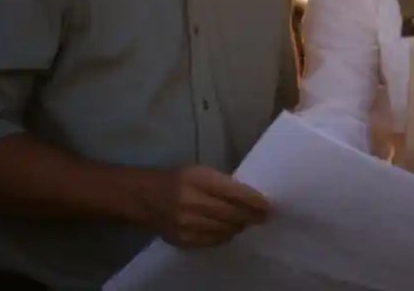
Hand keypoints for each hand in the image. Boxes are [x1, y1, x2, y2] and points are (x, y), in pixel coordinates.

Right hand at [144, 165, 270, 247]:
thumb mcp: (200, 172)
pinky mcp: (182, 239)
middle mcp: (191, 201)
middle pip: (231, 213)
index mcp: (198, 179)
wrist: (146, 198)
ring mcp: (186, 223)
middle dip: (250, 216)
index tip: (267, 205)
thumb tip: (251, 198)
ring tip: (245, 222)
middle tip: (263, 217)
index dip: (253, 200)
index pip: (233, 192)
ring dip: (238, 226)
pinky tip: (228, 230)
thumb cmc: (179, 180)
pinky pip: (212, 240)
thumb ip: (223, 183)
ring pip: (224, 229)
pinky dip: (224, 235)